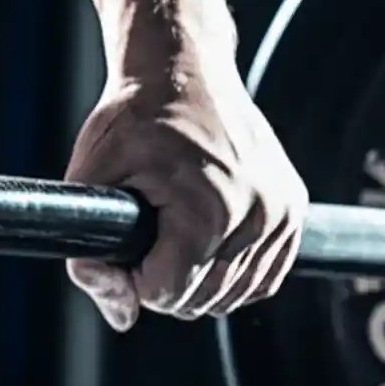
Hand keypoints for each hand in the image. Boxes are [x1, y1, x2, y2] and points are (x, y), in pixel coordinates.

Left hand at [65, 66, 307, 330]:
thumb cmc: (131, 116)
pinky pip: (263, 278)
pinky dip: (231, 274)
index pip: (166, 294)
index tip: (127, 240)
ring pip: (233, 296)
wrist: (182, 69)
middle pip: (201, 301)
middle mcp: (257, 214)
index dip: (133, 276)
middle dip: (163, 279)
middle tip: (146, 231)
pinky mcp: (294, 208)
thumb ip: (90, 257)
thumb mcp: (90, 176)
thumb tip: (122, 317)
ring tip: (171, 232)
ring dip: (197, 279)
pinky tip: (203, 244)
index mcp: (209, 209)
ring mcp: (281, 212)